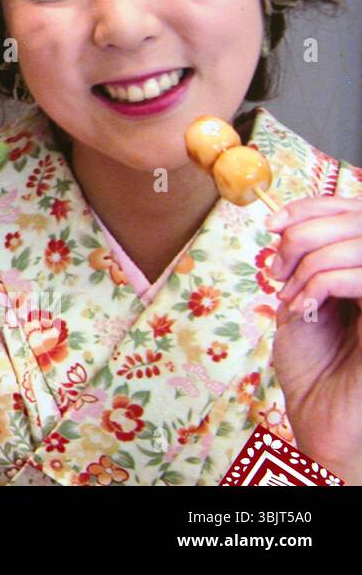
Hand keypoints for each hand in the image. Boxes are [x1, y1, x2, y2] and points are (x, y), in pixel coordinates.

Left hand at [268, 196, 361, 478]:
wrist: (324, 420)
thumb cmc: (314, 368)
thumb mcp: (300, 301)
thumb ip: (303, 263)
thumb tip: (287, 226)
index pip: (352, 210)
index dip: (313, 208)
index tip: (274, 224)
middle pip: (357, 219)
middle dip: (304, 235)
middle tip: (277, 269)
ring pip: (359, 243)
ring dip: (311, 262)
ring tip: (290, 294)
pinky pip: (361, 276)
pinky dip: (323, 282)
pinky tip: (304, 307)